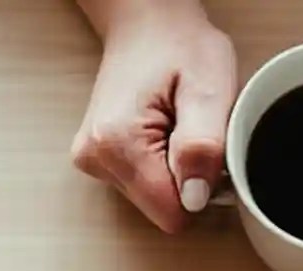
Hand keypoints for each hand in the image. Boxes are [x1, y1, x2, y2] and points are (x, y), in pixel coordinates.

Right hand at [71, 7, 234, 231]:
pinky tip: (163, 130)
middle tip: (191, 130)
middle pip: (162, 209)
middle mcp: (96, 158)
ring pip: (154, 199)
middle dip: (188, 179)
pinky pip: (144, 185)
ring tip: (177, 124)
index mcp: (118, 143)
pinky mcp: (99, 159)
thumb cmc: (180, 46)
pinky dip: (162, 165)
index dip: (201, 189)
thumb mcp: (208, 88)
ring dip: (175, 171)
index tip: (206, 150)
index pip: (173, 214)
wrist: (148, 23)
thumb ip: (202, 146)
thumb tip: (194, 199)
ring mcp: (94, 161)